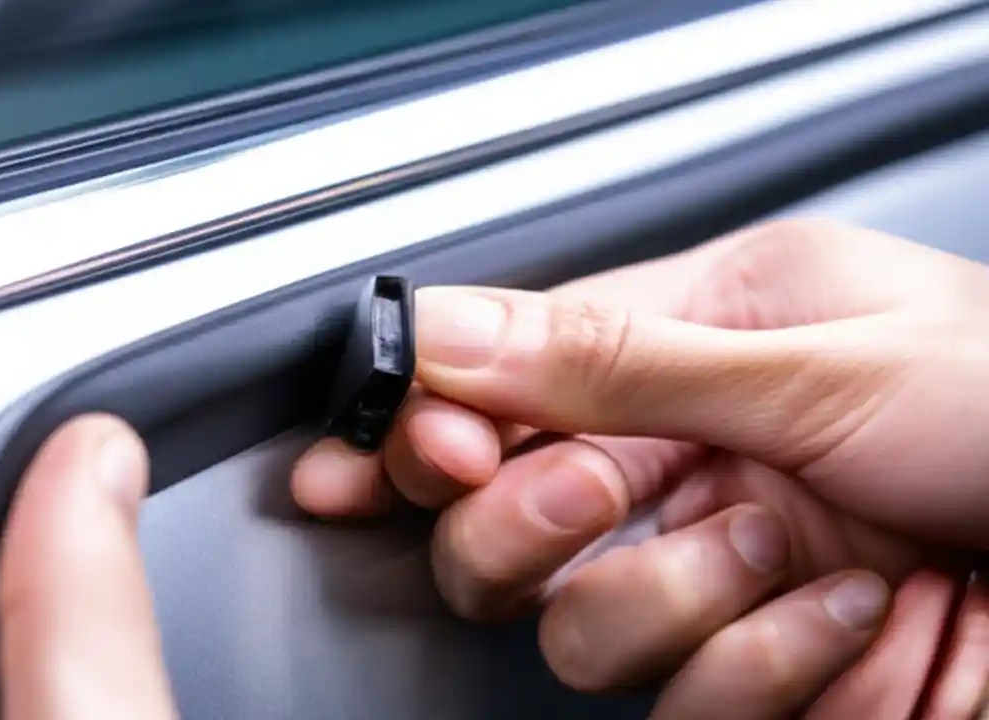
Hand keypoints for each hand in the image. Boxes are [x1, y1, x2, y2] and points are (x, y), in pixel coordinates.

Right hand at [292, 219, 988, 717]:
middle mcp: (674, 466)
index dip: (422, 426)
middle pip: (491, 525)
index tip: (408, 454)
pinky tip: (859, 614)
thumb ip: (616, 356)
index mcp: (679, 348)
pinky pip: (684, 707)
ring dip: (682, 597)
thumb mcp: (821, 357)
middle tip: (605, 493)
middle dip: (526, 522)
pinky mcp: (751, 672)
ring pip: (573, 632)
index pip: (490, 384)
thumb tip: (447, 329)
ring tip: (794, 543)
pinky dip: (771, 667)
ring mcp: (707, 575)